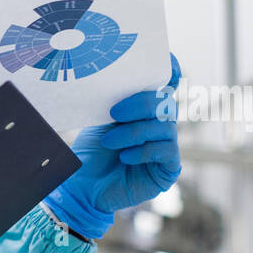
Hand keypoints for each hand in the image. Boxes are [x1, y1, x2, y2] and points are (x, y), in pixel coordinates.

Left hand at [43, 53, 182, 238]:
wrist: (82, 188)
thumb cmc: (91, 154)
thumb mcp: (101, 122)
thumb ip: (117, 102)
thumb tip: (118, 79)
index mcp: (145, 110)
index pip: (166, 85)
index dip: (170, 71)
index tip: (167, 63)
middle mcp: (160, 125)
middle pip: (165, 104)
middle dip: (140, 105)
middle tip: (113, 114)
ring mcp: (166, 147)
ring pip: (163, 128)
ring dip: (133, 133)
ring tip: (109, 142)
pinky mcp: (167, 169)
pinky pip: (165, 151)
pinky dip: (142, 151)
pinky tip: (124, 157)